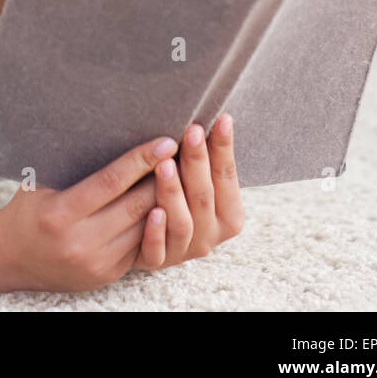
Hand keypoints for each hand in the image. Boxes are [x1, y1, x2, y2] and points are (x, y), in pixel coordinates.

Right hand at [0, 134, 183, 292]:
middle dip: (164, 177)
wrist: (9, 258)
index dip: (141, 160)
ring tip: (184, 173)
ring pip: (145, 227)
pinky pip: (140, 245)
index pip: (111, 181)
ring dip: (166, 199)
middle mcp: (81, 241)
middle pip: (136, 205)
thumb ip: (72, 163)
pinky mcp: (108, 274)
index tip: (166, 141)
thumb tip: (108, 125)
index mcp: (61, 213)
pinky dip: (154, 222)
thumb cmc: (26, 209)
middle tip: (186, 150)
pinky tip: (167, 200)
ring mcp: (97, 262)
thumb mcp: (38, 181)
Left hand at [133, 114, 243, 270]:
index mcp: (229, 217)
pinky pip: (157, 251)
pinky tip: (152, 212)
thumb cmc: (180, 196)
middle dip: (197, 163)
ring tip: (164, 166)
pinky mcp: (156, 262)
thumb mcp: (197, 180)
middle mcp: (210, 237)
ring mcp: (183, 251)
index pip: (227, 178)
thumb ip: (206, 160)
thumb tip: (218, 115)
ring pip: (182, 223)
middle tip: (191, 132)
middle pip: (204, 197)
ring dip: (173, 194)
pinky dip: (156, 233)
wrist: (147, 239)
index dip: (223, 149)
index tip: (220, 120)